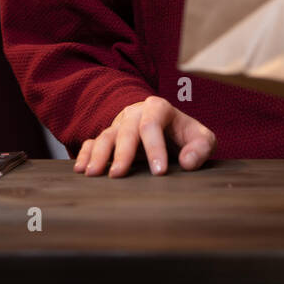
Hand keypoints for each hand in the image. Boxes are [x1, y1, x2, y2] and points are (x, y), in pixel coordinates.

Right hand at [74, 95, 216, 176]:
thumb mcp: (202, 138)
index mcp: (159, 108)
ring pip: (106, 136)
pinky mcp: (109, 136)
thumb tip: (188, 162)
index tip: (159, 172)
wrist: (170, 128)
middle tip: (119, 175)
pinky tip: (80, 169)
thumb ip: (201, 148)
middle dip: (122, 153)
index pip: (153, 125)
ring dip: (98, 155)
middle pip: (126, 130)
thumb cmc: (186, 136)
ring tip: (93, 174)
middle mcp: (135, 113)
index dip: (155, 148)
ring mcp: (119, 124)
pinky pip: (93, 142)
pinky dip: (85, 154)